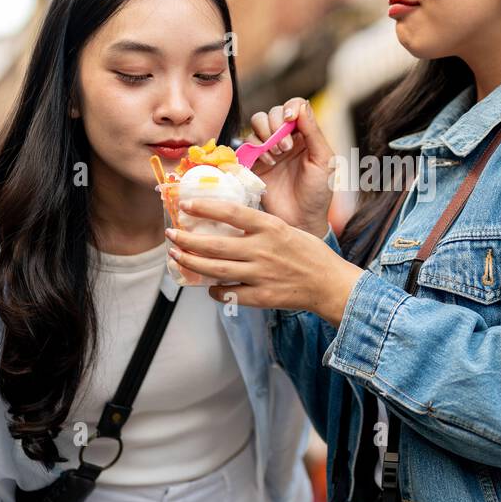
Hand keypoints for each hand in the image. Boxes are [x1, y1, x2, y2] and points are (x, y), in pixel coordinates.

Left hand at [164, 197, 363, 325]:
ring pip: (216, 269)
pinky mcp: (261, 297)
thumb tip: (229, 220)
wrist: (329, 284)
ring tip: (177, 256)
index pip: (231, 213)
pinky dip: (214, 291)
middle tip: (171, 235)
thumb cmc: (310, 254)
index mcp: (270, 228)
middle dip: (187, 240)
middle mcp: (263, 250)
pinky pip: (229, 295)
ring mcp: (261, 275)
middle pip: (215, 244)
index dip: (205, 207)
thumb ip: (260, 225)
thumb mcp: (287, 228)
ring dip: (192, 263)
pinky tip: (208, 287)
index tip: (186, 205)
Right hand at [243, 98, 334, 236]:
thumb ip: (313, 132)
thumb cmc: (317, 193)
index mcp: (306, 134)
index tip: (290, 120)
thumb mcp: (323, 161)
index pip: (295, 106)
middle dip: (276, 125)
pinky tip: (268, 162)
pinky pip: (247, 143)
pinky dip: (255, 147)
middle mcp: (286, 137)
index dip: (290, 108)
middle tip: (286, 148)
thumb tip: (301, 106)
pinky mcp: (254, 162)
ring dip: (265, 133)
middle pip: (273, 112)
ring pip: (257, 123)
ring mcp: (268, 149)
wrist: (301, 220)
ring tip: (277, 154)